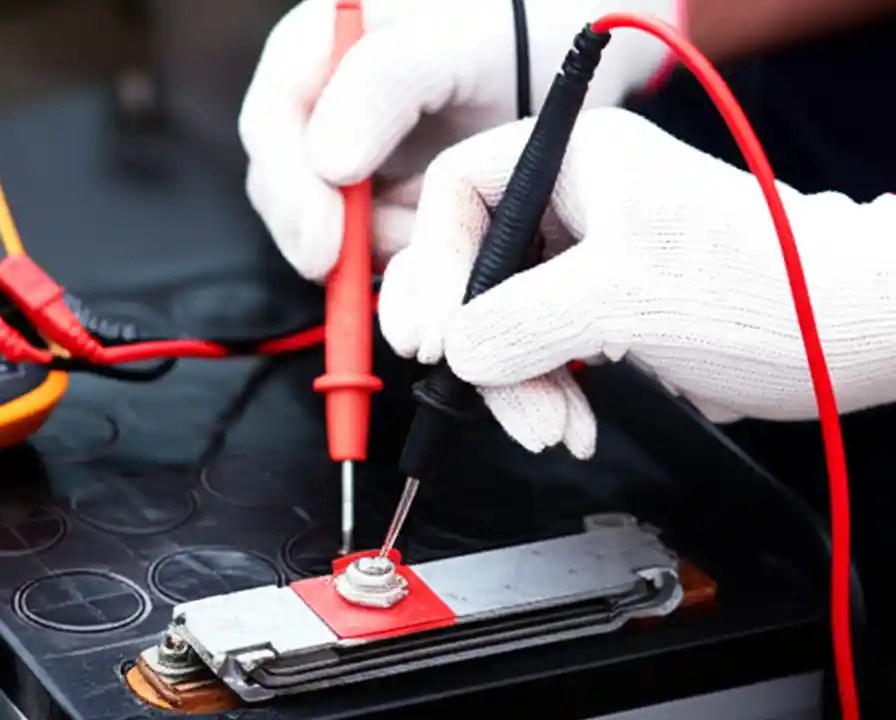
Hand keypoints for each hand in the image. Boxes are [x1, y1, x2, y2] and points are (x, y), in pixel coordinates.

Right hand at [239, 0, 677, 280]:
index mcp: (317, 48)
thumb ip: (385, 84)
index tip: (324, 247)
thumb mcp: (457, 38)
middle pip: (286, 188)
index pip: (270, 127)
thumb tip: (328, 164)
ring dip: (376, 250)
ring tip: (436, 237)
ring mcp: (350, 153)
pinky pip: (372, 244)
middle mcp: (321, 103)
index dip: (288, 192)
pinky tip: (442, 241)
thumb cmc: (521, 21)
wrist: (575, 51)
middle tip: (382, 271)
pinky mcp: (384, 195)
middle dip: (330, 239)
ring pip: (328, 228)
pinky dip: (405, 254)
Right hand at [379, 107, 895, 457]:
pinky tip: (568, 423)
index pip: (458, 192)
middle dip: (474, 340)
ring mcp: (580, 259)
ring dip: (511, 383)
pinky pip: (531, 352)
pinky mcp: (593, 311)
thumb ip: (519, 321)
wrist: (841, 340)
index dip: (436, 265)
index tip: (436, 333)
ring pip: (495, 320)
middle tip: (476, 385)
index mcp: (574, 158)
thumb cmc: (766, 290)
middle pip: (468, 264)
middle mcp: (570, 201)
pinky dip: (538, 394)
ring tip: (549, 425)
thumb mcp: (621, 296)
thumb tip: (456, 351)